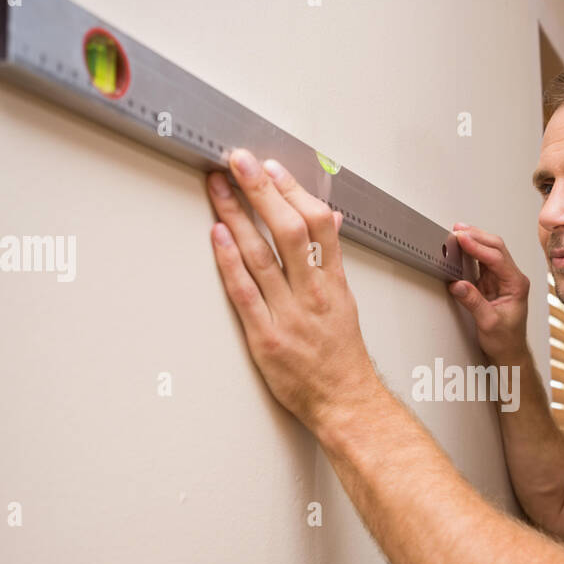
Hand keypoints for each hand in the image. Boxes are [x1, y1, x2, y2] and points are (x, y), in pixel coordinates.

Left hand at [206, 148, 381, 429]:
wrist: (345, 402)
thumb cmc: (342, 357)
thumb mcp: (345, 301)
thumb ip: (332, 260)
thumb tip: (330, 221)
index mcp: (333, 282)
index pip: (319, 225)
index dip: (294, 191)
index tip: (272, 167)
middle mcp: (312, 293)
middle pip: (290, 230)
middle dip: (262, 191)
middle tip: (239, 161)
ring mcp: (289, 315)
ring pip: (263, 255)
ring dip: (237, 215)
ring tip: (219, 186)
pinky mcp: (266, 337)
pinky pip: (245, 293)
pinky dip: (230, 262)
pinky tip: (218, 236)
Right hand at [447, 224, 531, 362]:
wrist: (510, 351)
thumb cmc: (506, 340)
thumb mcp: (488, 323)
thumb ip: (473, 302)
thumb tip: (458, 285)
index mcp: (517, 284)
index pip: (497, 258)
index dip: (478, 247)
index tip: (463, 239)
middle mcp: (512, 278)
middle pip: (496, 248)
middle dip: (477, 236)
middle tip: (457, 231)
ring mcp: (503, 278)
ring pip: (490, 251)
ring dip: (474, 240)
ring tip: (458, 233)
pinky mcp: (493, 282)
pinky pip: (483, 261)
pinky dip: (472, 252)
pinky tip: (463, 246)